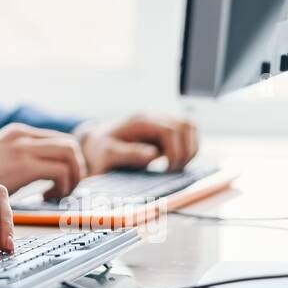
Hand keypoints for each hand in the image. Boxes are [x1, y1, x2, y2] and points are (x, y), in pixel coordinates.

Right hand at [0, 122, 85, 195]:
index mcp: (17, 132)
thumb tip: (51, 169)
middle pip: (70, 145)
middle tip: (67, 188)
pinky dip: (62, 187)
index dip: (70, 161)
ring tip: (58, 194)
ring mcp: (22, 147)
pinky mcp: (23, 165)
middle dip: (77, 169)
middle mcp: (22, 135)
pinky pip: (60, 172)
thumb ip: (23, 158)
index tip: (64, 180)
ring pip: (70, 155)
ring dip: (72, 178)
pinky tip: (46, 198)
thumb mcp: (0, 160)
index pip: (60, 139)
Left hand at [73, 113, 199, 174]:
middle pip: (186, 124)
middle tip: (173, 170)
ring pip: (190, 126)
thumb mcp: (107, 154)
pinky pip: (188, 132)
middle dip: (186, 151)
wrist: (96, 143)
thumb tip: (153, 154)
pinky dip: (189, 147)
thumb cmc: (100, 150)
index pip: (170, 130)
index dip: (175, 151)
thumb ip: (128, 154)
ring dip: (191, 148)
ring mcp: (161, 120)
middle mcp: (153, 116)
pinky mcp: (165, 129)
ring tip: (176, 167)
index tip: (169, 170)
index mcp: (140, 121)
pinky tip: (176, 162)